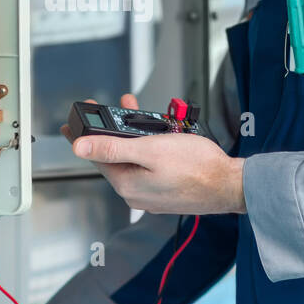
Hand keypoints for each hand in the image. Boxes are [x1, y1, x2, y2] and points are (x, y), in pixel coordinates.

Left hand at [62, 92, 246, 215]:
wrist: (231, 185)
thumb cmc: (198, 167)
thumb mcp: (151, 149)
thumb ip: (113, 148)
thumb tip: (79, 148)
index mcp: (127, 184)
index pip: (95, 157)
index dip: (83, 136)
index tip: (71, 123)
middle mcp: (135, 193)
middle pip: (115, 157)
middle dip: (114, 130)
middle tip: (114, 108)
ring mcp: (151, 194)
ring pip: (134, 160)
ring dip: (134, 136)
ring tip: (143, 115)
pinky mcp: (165, 191)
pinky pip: (148, 166)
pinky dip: (149, 149)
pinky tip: (160, 136)